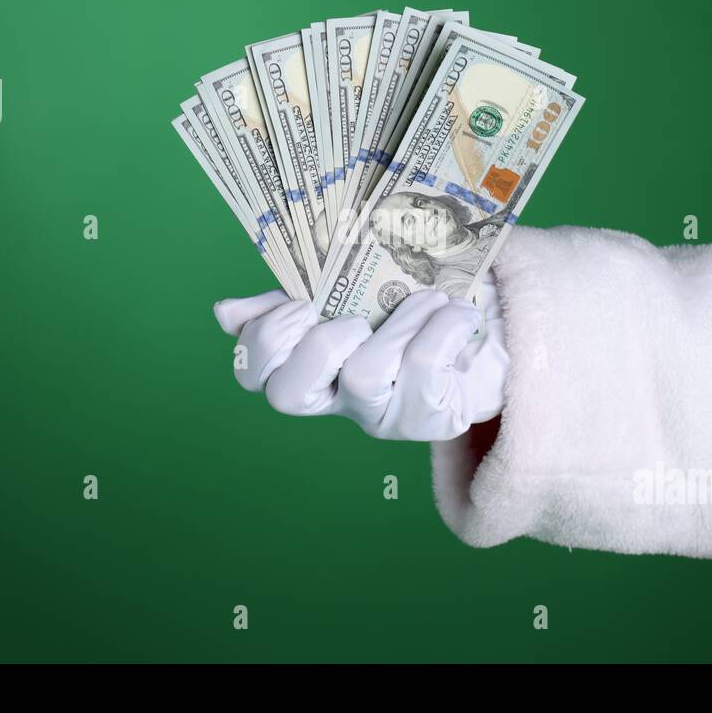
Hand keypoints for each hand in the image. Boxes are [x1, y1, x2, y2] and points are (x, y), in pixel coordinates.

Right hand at [213, 272, 507, 441]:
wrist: (488, 332)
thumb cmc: (411, 305)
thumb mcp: (349, 292)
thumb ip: (291, 299)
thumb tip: (224, 313)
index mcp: (311, 366)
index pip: (254, 374)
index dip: (265, 339)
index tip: (301, 302)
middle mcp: (338, 400)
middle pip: (288, 396)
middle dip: (316, 344)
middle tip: (354, 317)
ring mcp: (381, 415)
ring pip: (363, 374)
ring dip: (397, 322)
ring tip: (426, 298)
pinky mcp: (429, 420)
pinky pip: (422, 368)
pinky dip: (441, 327)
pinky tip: (455, 312)